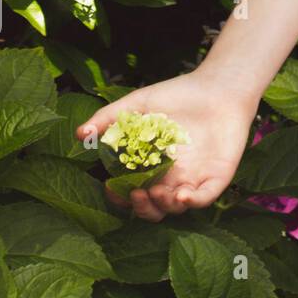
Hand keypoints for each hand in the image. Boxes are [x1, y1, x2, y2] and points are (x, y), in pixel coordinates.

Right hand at [76, 70, 257, 220]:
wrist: (217, 87)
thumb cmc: (177, 95)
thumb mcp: (138, 104)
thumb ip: (108, 119)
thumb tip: (80, 134)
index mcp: (150, 167)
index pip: (131, 193)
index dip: (120, 197)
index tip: (111, 188)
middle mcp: (170, 179)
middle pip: (152, 209)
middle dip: (142, 208)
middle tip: (136, 194)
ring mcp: (194, 180)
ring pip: (176, 208)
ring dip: (163, 206)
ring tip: (156, 192)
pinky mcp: (216, 177)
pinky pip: (205, 197)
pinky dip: (194, 201)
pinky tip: (183, 195)